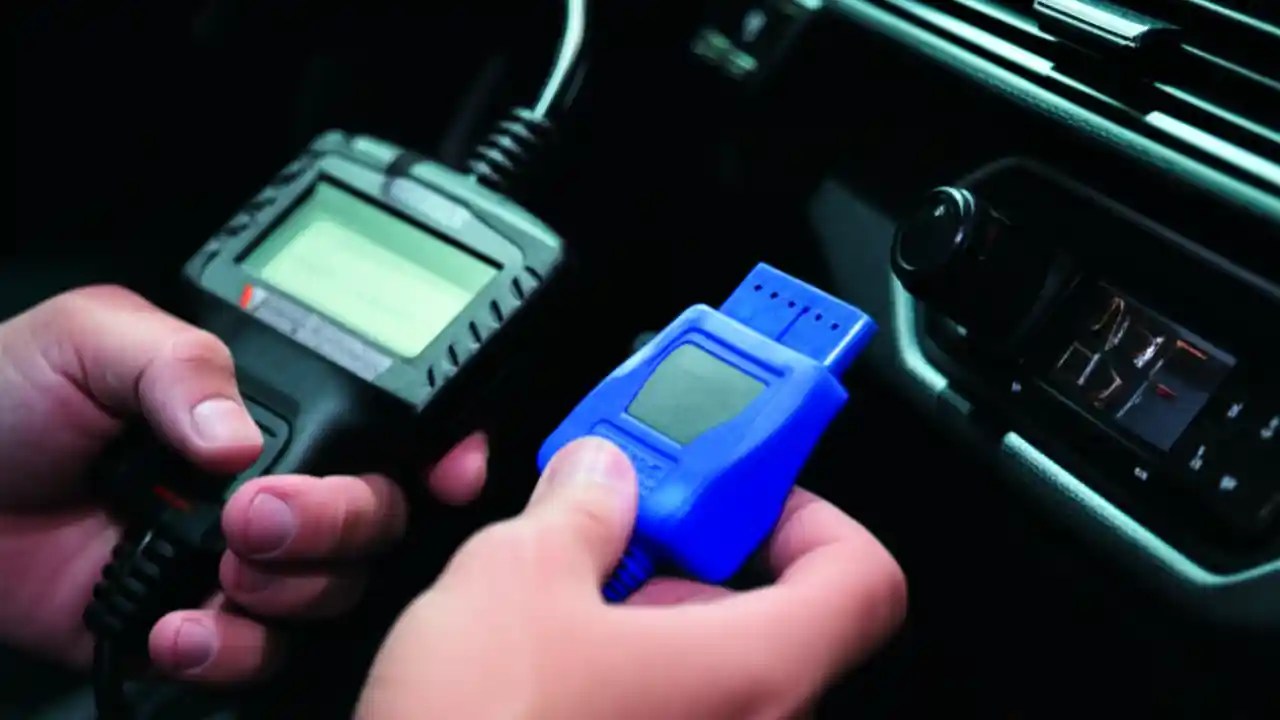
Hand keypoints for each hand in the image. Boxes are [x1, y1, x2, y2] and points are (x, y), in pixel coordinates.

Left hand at [0, 285, 487, 682]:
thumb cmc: (5, 398)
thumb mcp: (93, 338)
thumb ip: (183, 362)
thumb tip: (243, 438)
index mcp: (270, 402)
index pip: (384, 423)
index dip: (440, 448)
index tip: (450, 470)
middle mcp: (274, 479)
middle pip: (376, 513)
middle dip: (339, 521)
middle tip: (260, 518)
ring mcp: (240, 557)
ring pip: (334, 589)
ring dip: (289, 589)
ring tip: (214, 569)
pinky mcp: (199, 622)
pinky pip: (260, 653)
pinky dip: (232, 650)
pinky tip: (177, 628)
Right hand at [358, 438, 906, 719]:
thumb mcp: (516, 575)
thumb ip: (580, 505)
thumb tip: (599, 477)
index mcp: (752, 673)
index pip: (862, 579)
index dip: (808, 515)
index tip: (738, 488)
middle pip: (773, 616)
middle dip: (694, 557)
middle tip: (623, 525)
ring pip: (711, 669)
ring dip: (649, 615)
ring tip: (563, 596)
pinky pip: (672, 713)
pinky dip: (627, 672)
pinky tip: (549, 661)